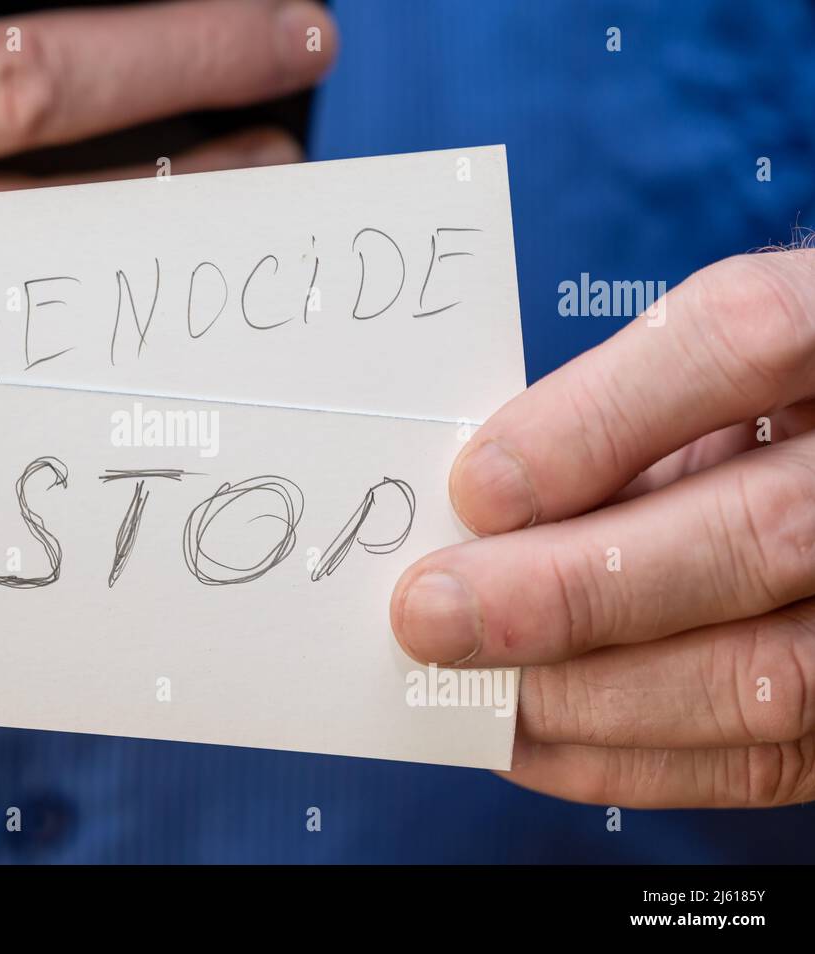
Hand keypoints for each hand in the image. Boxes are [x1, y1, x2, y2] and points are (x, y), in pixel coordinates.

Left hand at [391, 250, 814, 807]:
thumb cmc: (762, 417)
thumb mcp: (709, 381)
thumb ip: (621, 421)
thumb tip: (477, 509)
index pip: (741, 339)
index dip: (598, 421)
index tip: (477, 488)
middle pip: (759, 534)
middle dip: (568, 591)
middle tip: (432, 616)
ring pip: (767, 672)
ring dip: (587, 696)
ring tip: (466, 688)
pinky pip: (766, 761)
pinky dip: (626, 760)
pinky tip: (528, 739)